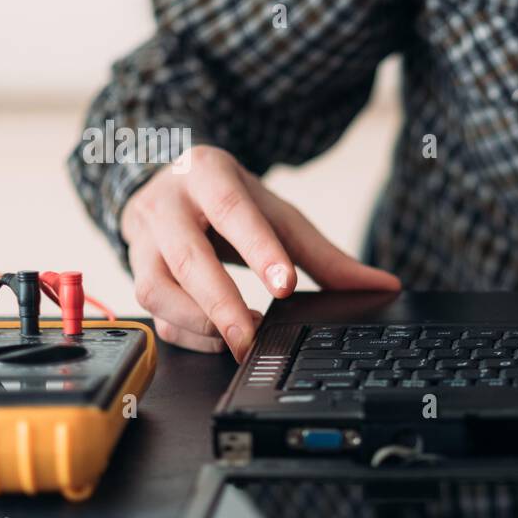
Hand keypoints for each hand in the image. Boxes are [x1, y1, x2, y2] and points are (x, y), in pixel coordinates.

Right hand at [122, 145, 399, 359]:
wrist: (167, 181)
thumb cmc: (230, 201)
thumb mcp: (278, 215)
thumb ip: (327, 255)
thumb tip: (383, 286)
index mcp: (208, 175)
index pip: (234, 212)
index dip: (260, 250)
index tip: (285, 284)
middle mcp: (167, 203)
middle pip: (188, 257)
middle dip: (222, 304)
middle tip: (253, 336)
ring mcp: (142, 238)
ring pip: (156, 288)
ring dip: (197, 323)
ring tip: (238, 340)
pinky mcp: (133, 268)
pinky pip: (152, 312)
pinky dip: (186, 335)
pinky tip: (218, 342)